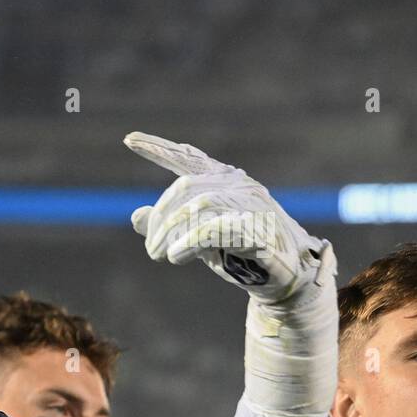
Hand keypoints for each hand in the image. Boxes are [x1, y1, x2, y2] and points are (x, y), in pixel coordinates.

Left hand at [125, 132, 333, 303]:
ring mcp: (253, 204)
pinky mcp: (260, 229)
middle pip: (186, 187)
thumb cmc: (242, 253)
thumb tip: (135, 215)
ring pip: (199, 206)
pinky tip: (175, 256)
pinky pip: (216, 228)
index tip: (129, 139)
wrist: (287, 277)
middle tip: (151, 250)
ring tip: (159, 255)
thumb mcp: (198, 238)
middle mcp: (239, 185)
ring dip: (171, 233)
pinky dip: (189, 242)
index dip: (159, 148)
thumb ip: (169, 226)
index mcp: (225, 181)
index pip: (188, 158)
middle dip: (160, 218)